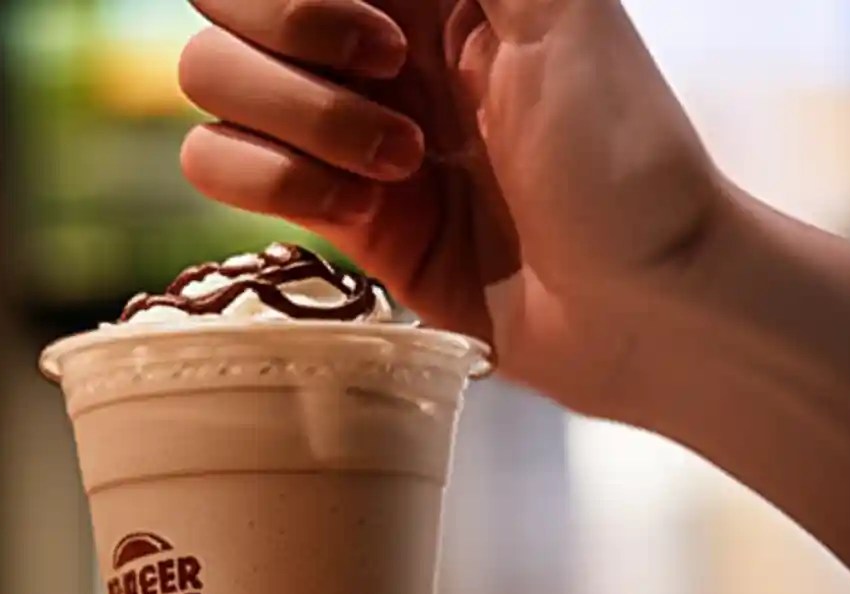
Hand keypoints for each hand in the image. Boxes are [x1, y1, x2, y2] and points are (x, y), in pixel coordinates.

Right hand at [178, 0, 721, 414]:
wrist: (639, 306)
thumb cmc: (623, 156)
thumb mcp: (563, 9)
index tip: (384, 26)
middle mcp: (368, 42)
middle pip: (224, 3)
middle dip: (290, 34)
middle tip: (391, 72)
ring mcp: (340, 126)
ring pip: (210, 81)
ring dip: (299, 121)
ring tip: (403, 166)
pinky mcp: (327, 210)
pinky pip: (220, 166)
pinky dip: (274, 184)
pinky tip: (362, 210)